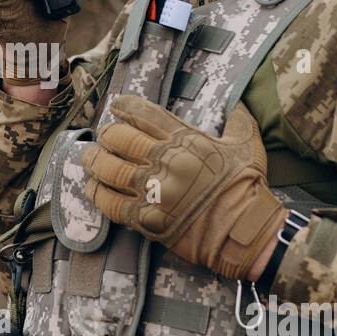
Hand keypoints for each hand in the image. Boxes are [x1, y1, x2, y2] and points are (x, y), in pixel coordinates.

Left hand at [80, 94, 284, 280]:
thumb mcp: (248, 146)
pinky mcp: (147, 220)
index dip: (125, 107)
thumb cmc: (247, 188)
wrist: (246, 232)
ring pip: (110, 169)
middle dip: (108, 134)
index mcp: (187, 141)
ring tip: (88, 157)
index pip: (145, 115)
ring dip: (94, 161)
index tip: (115, 106)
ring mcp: (154, 192)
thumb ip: (238, 120)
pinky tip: (92, 187)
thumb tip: (236, 103)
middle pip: (121, 139)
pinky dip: (98, 194)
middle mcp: (167, 162)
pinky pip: (111, 204)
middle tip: (104, 136)